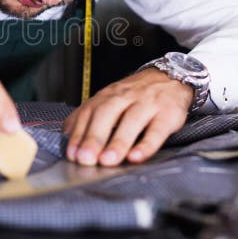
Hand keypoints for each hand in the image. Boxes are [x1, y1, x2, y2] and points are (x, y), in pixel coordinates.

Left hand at [63, 68, 191, 165]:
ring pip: (130, 122)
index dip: (79, 134)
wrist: (171, 77)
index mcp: (107, 95)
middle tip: (85, 159)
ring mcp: (147, 104)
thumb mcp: (110, 99)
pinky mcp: (168, 114)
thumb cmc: (135, 95)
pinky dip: (146, 145)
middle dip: (94, 138)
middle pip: (106, 115)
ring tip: (107, 161)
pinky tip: (136, 157)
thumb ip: (89, 116)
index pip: (88, 113)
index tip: (72, 154)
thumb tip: (67, 135)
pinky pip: (157, 130)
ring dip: (117, 143)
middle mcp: (125, 97)